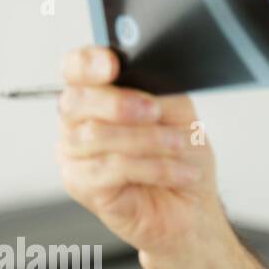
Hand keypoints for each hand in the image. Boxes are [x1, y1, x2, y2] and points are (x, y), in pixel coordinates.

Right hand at [55, 46, 229, 268]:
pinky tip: (180, 172)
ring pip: (95, 135)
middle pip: (75, 100)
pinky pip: (111, 168)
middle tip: (153, 111)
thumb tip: (144, 74)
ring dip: (146, 140)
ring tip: (178, 146)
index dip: (87, 62)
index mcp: (99, 96)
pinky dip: (154, 168)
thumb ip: (158, 90)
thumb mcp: (179, 113)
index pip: (76, 69)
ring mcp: (75, 156)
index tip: (111, 63)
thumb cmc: (181, 157)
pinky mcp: (83, 186)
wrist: (193, 206)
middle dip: (118, 102)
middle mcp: (79, 123)